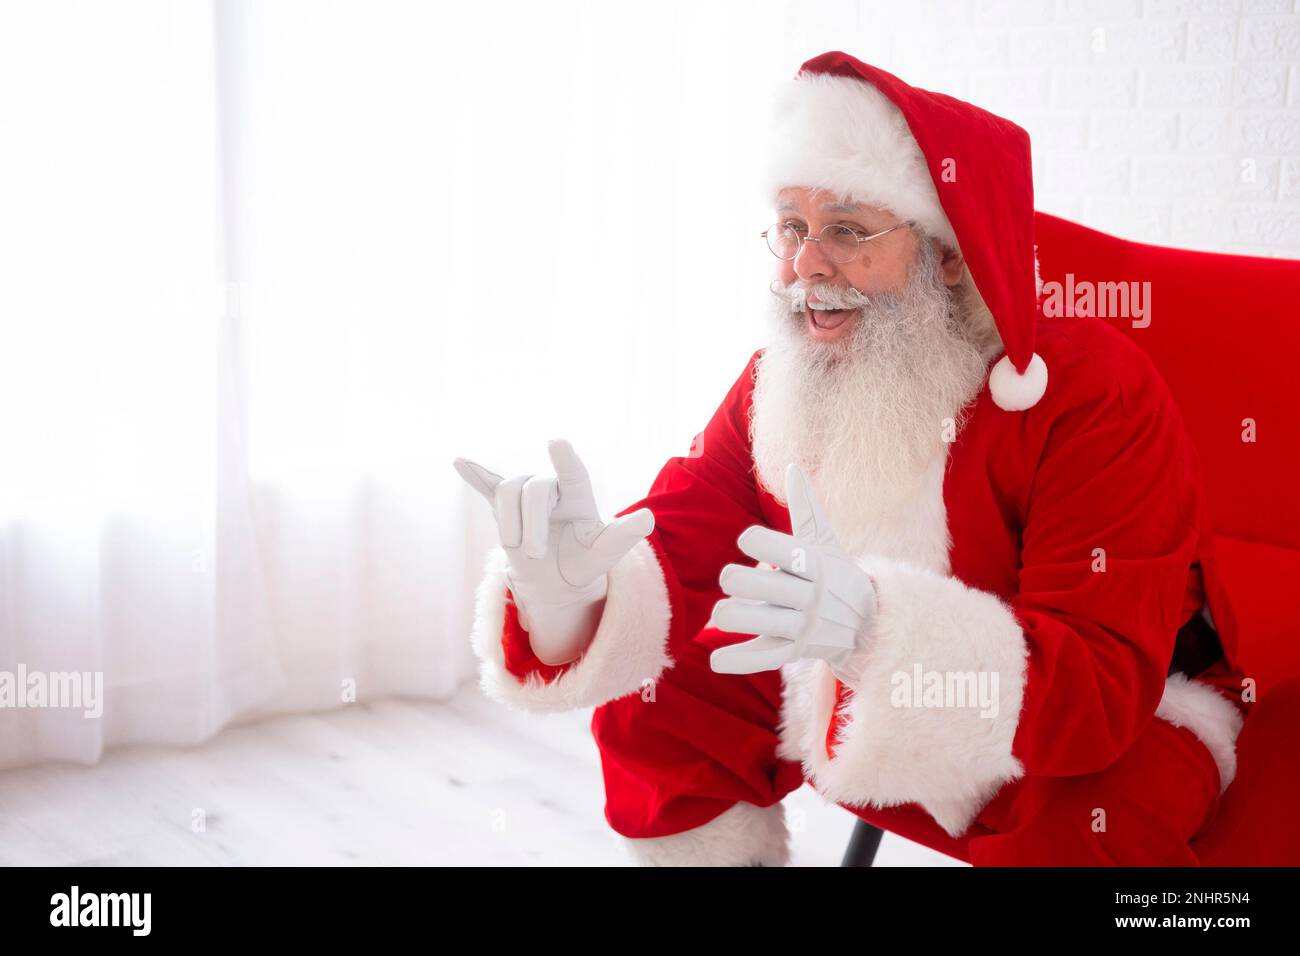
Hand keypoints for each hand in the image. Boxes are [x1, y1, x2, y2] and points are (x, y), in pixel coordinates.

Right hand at [454, 439, 653, 665]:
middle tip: (535, 555)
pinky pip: (487, 485)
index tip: (556, 443)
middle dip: (532, 524)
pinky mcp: (504, 507)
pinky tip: (459, 461)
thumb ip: (624, 535)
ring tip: (517, 548)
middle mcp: (551, 488)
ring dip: (509, 522)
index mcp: (578, 495)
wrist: (558, 580)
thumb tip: (648, 519)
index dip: (565, 460)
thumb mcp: (605, 553)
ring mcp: (525, 496)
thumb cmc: (585, 562)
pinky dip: (473, 474)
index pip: (573, 473)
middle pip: (534, 489)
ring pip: (507, 490)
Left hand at [708, 463, 875, 680]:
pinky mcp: (795, 652)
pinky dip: (740, 661)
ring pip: (766, 623)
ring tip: (721, 613)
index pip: (785, 550)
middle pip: (771, 588)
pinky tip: (716, 660)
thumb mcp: (826, 539)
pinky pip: (765, 658)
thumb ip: (806, 506)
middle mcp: (810, 595)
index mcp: (815, 563)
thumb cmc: (837, 572)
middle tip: (728, 578)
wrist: (868, 623)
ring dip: (737, 618)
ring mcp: (804, 626)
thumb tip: (793, 465)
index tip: (746, 538)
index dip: (761, 542)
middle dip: (743, 582)